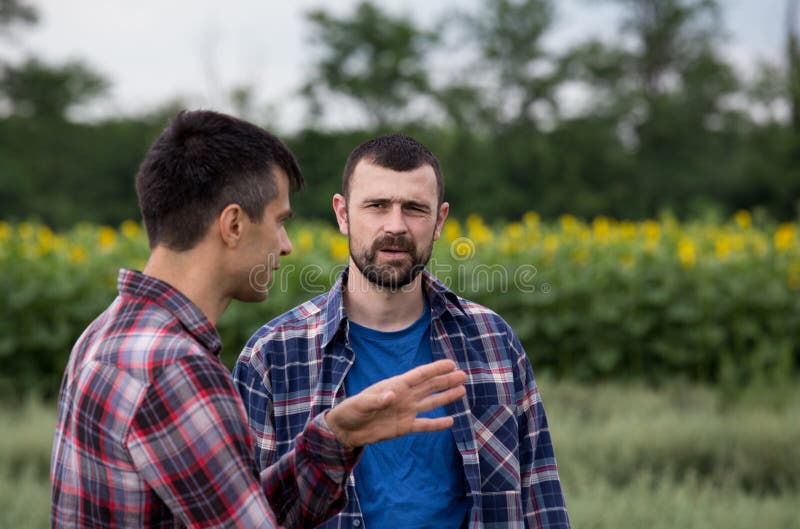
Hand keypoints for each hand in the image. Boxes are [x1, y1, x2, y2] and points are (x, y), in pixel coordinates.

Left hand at [324, 359, 466, 447]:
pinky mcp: (404, 427)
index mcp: (395, 385)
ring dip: (446, 397)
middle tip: (463, 375)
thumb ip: (377, 399)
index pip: (419, 375)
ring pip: (431, 402)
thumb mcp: (361, 404)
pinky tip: (450, 421)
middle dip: (446, 380)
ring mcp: (406, 411)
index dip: (435, 369)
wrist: (346, 431)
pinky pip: (424, 425)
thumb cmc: (351, 411)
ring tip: (462, 391)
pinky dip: (437, 424)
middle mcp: (404, 396)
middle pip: (429, 386)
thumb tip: (392, 395)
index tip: (451, 364)